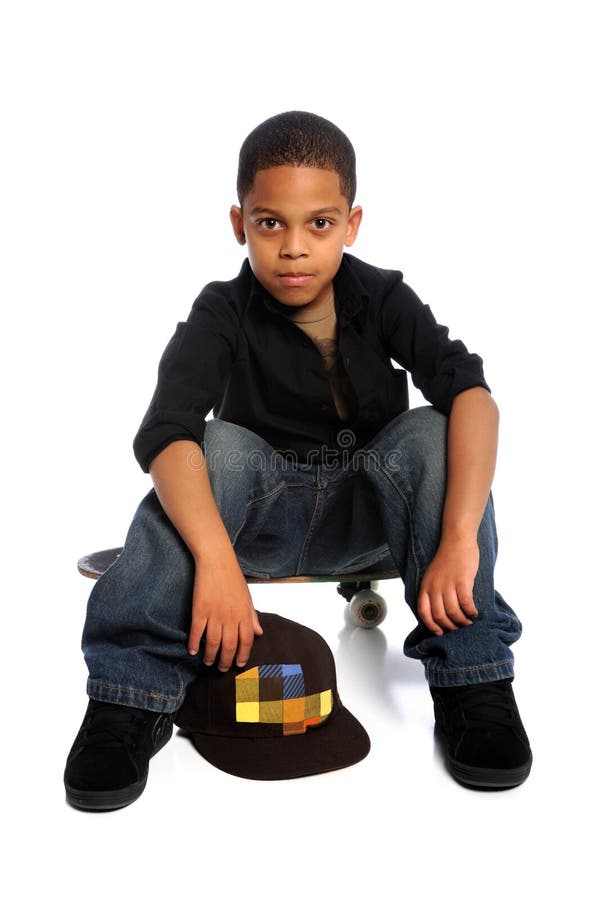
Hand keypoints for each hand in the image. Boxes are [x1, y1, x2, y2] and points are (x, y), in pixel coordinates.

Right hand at [188, 551, 262, 670]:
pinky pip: (196, 632)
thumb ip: (252, 617)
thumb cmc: (233, 578)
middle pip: (230, 646)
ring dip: (210, 656)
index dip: (243, 655)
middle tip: (222, 668)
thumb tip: (259, 633)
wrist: (217, 561)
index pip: (247, 641)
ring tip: (208, 662)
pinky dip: (193, 643)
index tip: (239, 664)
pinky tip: (192, 650)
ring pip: (213, 643)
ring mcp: (214, 614)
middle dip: (226, 661)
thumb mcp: (247, 597)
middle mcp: (230, 617)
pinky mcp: (199, 610)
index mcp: (244, 613)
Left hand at [417, 536, 479, 635]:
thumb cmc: (447, 559)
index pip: (424, 612)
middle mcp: (434, 586)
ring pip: (453, 612)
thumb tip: (441, 611)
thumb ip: (434, 591)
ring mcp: (448, 584)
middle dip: (450, 627)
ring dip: (462, 621)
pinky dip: (471, 612)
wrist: (457, 540)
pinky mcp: (462, 581)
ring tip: (468, 622)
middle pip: (440, 616)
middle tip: (458, 629)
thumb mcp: (433, 576)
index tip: (440, 632)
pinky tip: (474, 613)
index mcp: (425, 586)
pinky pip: (466, 603)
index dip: (431, 625)